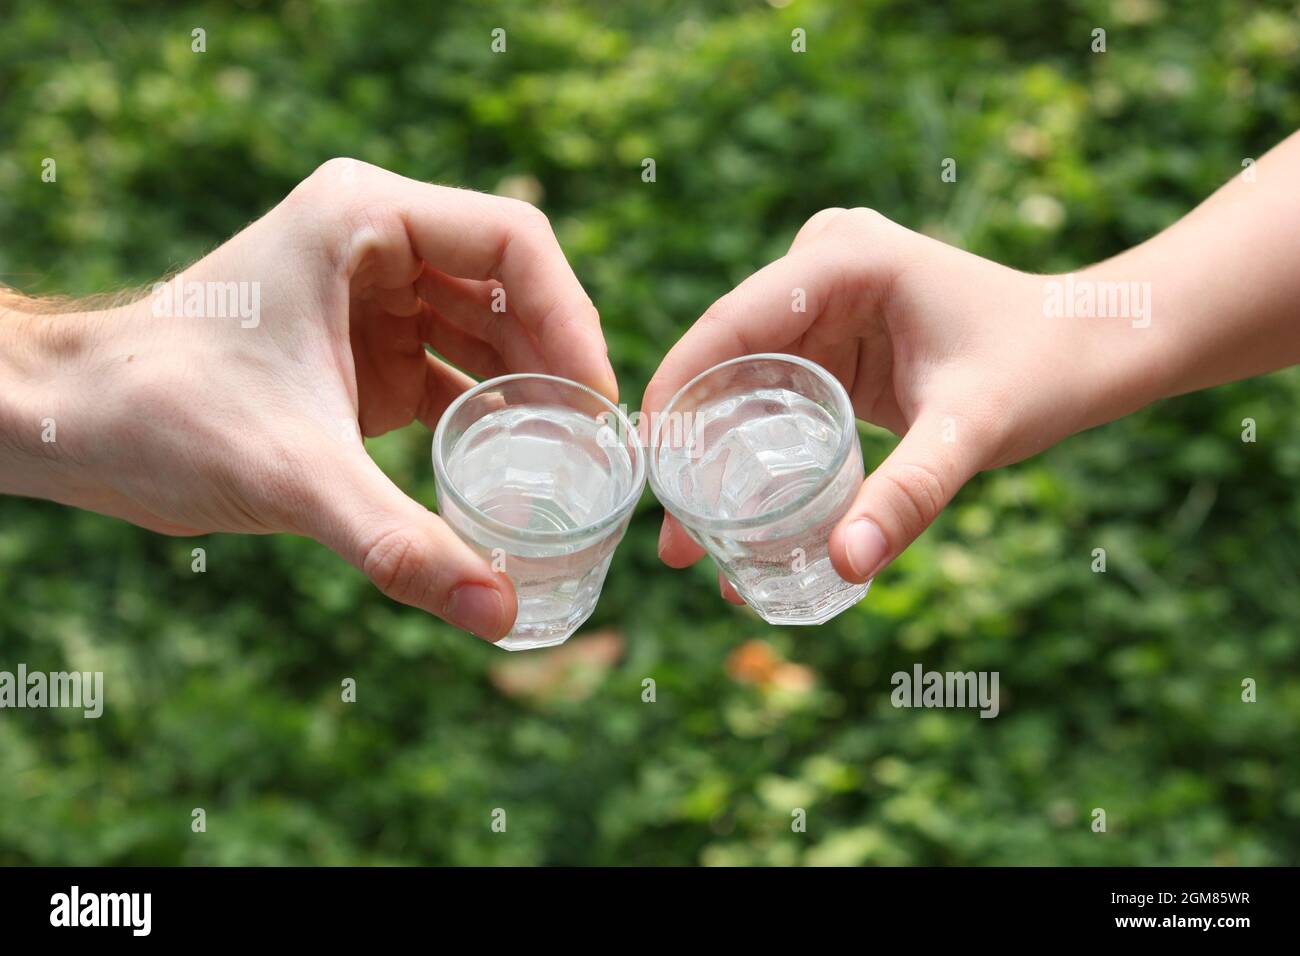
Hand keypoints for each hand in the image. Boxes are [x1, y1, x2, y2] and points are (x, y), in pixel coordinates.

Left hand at [0, 159, 615, 640]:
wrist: (74, 424)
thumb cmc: (161, 412)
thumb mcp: (293, 474)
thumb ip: (400, 543)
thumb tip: (501, 614)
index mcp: (364, 220)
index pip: (513, 243)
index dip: (571, 319)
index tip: (595, 402)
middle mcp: (375, 244)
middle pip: (512, 289)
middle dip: (558, 364)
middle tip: (599, 447)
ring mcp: (370, 297)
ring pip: (488, 331)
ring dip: (530, 391)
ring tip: (573, 461)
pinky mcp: (361, 351)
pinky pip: (452, 373)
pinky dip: (487, 416)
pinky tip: (515, 468)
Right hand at [642, 207, 1139, 599]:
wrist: (1093, 347)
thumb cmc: (1043, 369)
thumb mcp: (971, 432)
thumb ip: (908, 495)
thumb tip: (842, 569)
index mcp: (841, 260)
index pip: (728, 327)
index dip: (674, 397)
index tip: (646, 476)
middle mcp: (821, 265)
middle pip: (725, 360)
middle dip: (691, 449)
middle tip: (674, 542)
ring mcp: (823, 296)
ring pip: (741, 380)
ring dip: (715, 456)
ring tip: (694, 544)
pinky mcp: (833, 331)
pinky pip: (772, 388)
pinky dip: (753, 446)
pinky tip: (737, 508)